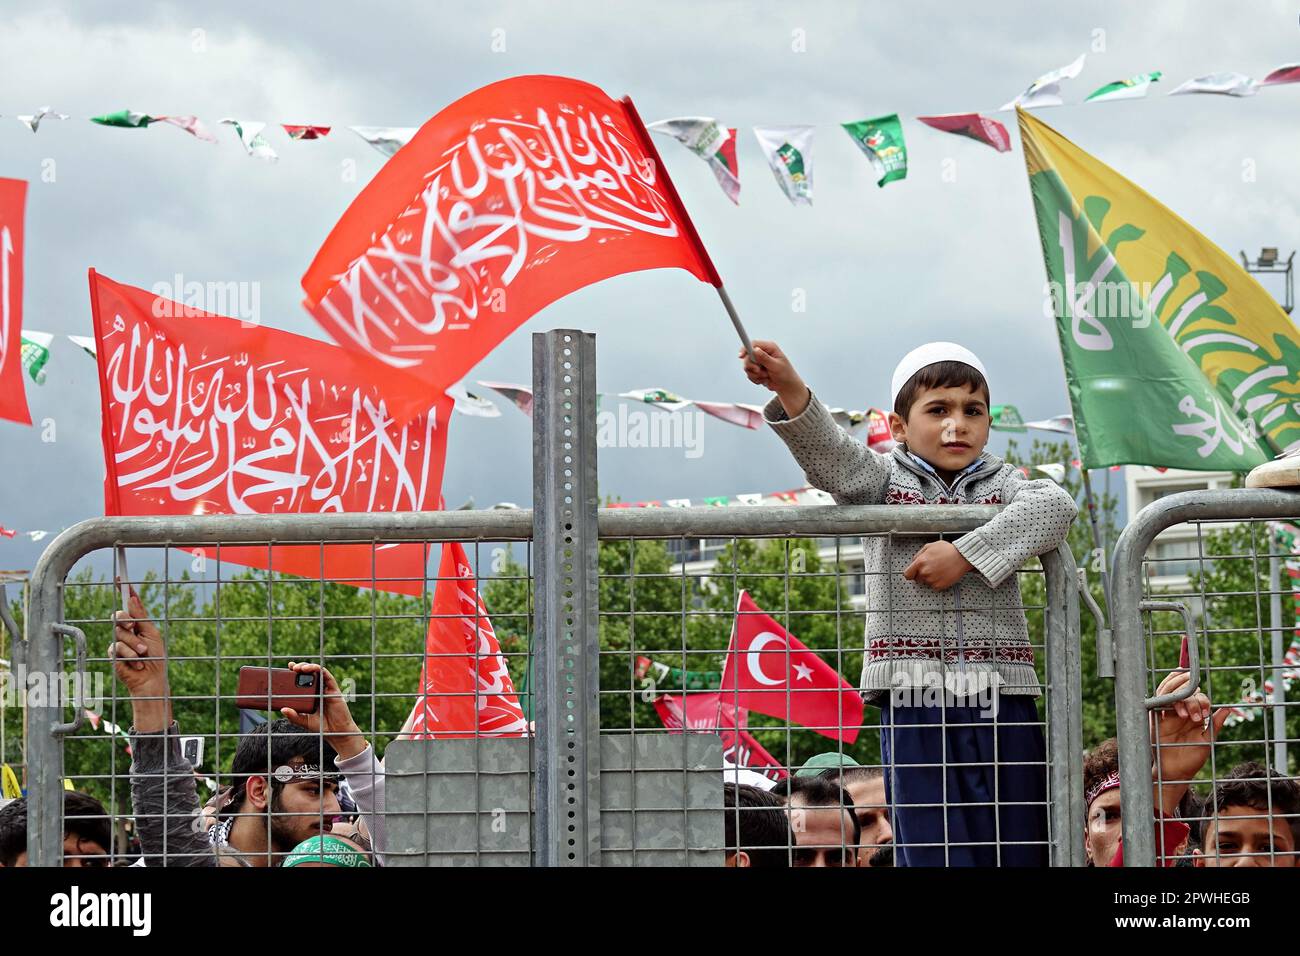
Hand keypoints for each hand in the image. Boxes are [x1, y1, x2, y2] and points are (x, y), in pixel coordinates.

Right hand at [110, 584, 171, 730]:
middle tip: (136, 629)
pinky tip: (137, 662)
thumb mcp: (152, 634)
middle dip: (127, 621)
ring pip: (119, 632)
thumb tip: (132, 598)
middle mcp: (127, 630)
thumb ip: (141, 617)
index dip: (124, 591)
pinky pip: (116, 647)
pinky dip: (129, 654)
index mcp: (138, 623)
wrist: (151, 678)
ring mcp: (119, 641)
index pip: (129, 605)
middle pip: (119, 616)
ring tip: (143, 654)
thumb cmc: (156, 657)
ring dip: (134, 644)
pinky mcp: (113, 654)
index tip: (121, 578)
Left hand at [280, 662, 365, 759]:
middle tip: (291, 667)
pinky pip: (327, 676)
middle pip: (309, 673)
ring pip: (317, 671)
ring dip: (308, 666)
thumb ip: (294, 716)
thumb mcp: (303, 721)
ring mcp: (326, 688)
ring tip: (299, 668)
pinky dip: (319, 670)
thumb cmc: (321, 726)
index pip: (302, 681)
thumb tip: (282, 709)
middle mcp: (318, 689)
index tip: (287, 669)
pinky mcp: (333, 689)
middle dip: (300, 667)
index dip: (294, 673)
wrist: (336, 732)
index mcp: (310, 695)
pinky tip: (311, 669)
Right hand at [739, 340, 807, 416]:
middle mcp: (763, 353)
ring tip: (766, 376)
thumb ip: (765, 358)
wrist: (786, 386)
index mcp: (769, 348)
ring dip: (755, 374)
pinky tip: (765, 379)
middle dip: (752, 366)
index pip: (753, 344)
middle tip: (758, 371)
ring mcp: (759, 361)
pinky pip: (749, 374)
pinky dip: (756, 379)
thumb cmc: (786, 374)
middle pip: (747, 356)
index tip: (741, 356)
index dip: (745, 349)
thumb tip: (755, 350)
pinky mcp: (756, 369)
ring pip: (747, 366)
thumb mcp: (776, 366)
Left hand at [902, 541, 972, 590]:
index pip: (907, 574)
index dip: (910, 574)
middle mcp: (924, 572)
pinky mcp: (939, 585)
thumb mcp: (929, 546)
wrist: (962, 557)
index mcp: (920, 562)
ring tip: (939, 569)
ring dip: (930, 578)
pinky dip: (938, 582)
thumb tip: (914, 561)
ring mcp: (932, 580)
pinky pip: (934, 586)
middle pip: (917, 579)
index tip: (913, 574)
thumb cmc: (948, 550)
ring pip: (926, 582)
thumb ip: (919, 554)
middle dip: (922, 575)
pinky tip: (943, 574)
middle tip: (931, 568)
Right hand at [1150, 669, 1228, 813]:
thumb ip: (1215, 724)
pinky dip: (1166, 693)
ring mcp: (1167, 714)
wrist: (1176, 773)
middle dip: (1193, 699)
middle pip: (1185, 693)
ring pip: (1171, 692)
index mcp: (1193, 716)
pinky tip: (1175, 695)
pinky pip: (1158, 699)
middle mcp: (1180, 712)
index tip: (1205, 713)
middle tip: (1197, 715)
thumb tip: (1228, 708)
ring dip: (1180, 692)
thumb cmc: (1192, 759)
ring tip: (1187, 699)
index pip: (1197, 698)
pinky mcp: (1156, 717)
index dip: (1202, 700)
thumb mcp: (1207, 740)